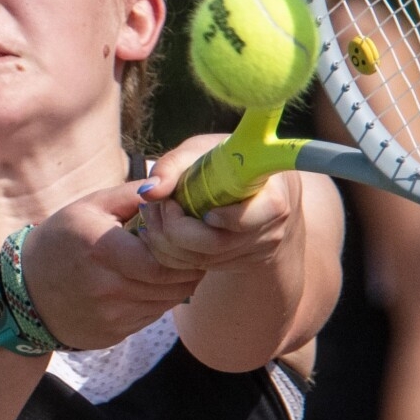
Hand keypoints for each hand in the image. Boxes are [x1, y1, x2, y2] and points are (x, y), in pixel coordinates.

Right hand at [20, 181, 203, 349]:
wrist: (26, 292)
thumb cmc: (61, 240)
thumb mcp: (89, 206)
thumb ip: (132, 194)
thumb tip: (171, 185)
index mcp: (101, 250)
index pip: (162, 261)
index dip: (184, 253)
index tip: (191, 239)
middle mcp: (106, 287)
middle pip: (169, 285)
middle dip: (189, 269)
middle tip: (196, 254)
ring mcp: (110, 315)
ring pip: (165, 303)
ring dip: (178, 286)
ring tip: (178, 268)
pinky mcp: (112, 333)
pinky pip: (150, 317)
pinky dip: (159, 301)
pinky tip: (153, 285)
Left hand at [136, 137, 302, 272]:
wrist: (256, 187)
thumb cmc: (227, 163)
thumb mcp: (202, 151)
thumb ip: (173, 165)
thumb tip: (149, 192)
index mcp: (271, 198)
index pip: (249, 218)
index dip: (222, 217)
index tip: (199, 205)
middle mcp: (268, 232)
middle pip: (214, 245)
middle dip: (174, 227)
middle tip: (156, 205)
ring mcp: (253, 254)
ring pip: (199, 261)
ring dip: (164, 240)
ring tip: (152, 212)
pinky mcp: (236, 266)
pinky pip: (195, 267)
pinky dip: (170, 251)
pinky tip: (161, 228)